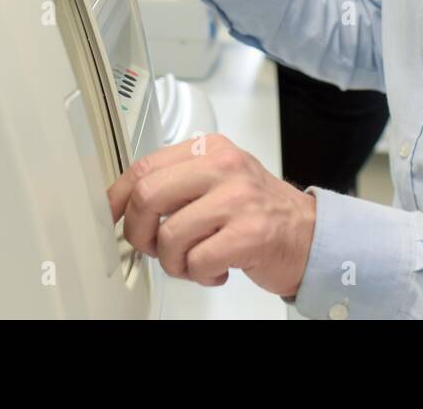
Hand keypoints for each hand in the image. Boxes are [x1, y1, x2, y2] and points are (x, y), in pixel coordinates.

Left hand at [107, 134, 316, 297]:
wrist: (310, 235)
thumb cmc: (259, 211)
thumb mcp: (217, 180)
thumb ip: (176, 184)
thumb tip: (123, 205)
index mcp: (209, 149)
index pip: (144, 167)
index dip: (117, 199)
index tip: (112, 219)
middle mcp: (223, 166)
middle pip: (148, 196)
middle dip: (140, 233)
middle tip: (152, 248)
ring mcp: (238, 198)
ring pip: (170, 235)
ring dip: (174, 262)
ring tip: (192, 261)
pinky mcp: (250, 233)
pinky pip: (197, 261)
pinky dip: (199, 275)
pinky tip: (215, 269)